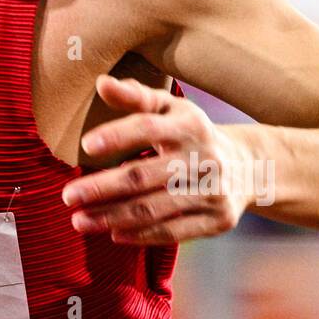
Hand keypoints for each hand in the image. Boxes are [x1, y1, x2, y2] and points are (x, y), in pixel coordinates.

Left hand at [61, 75, 253, 244]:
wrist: (250, 167)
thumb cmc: (193, 134)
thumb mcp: (171, 109)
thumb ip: (136, 97)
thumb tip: (100, 83)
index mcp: (189, 125)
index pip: (148, 127)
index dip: (117, 136)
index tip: (86, 146)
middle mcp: (203, 159)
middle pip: (143, 176)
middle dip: (101, 188)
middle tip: (67, 196)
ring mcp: (212, 192)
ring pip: (153, 209)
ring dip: (111, 217)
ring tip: (79, 221)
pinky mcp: (217, 220)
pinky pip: (172, 232)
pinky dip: (140, 236)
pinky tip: (112, 234)